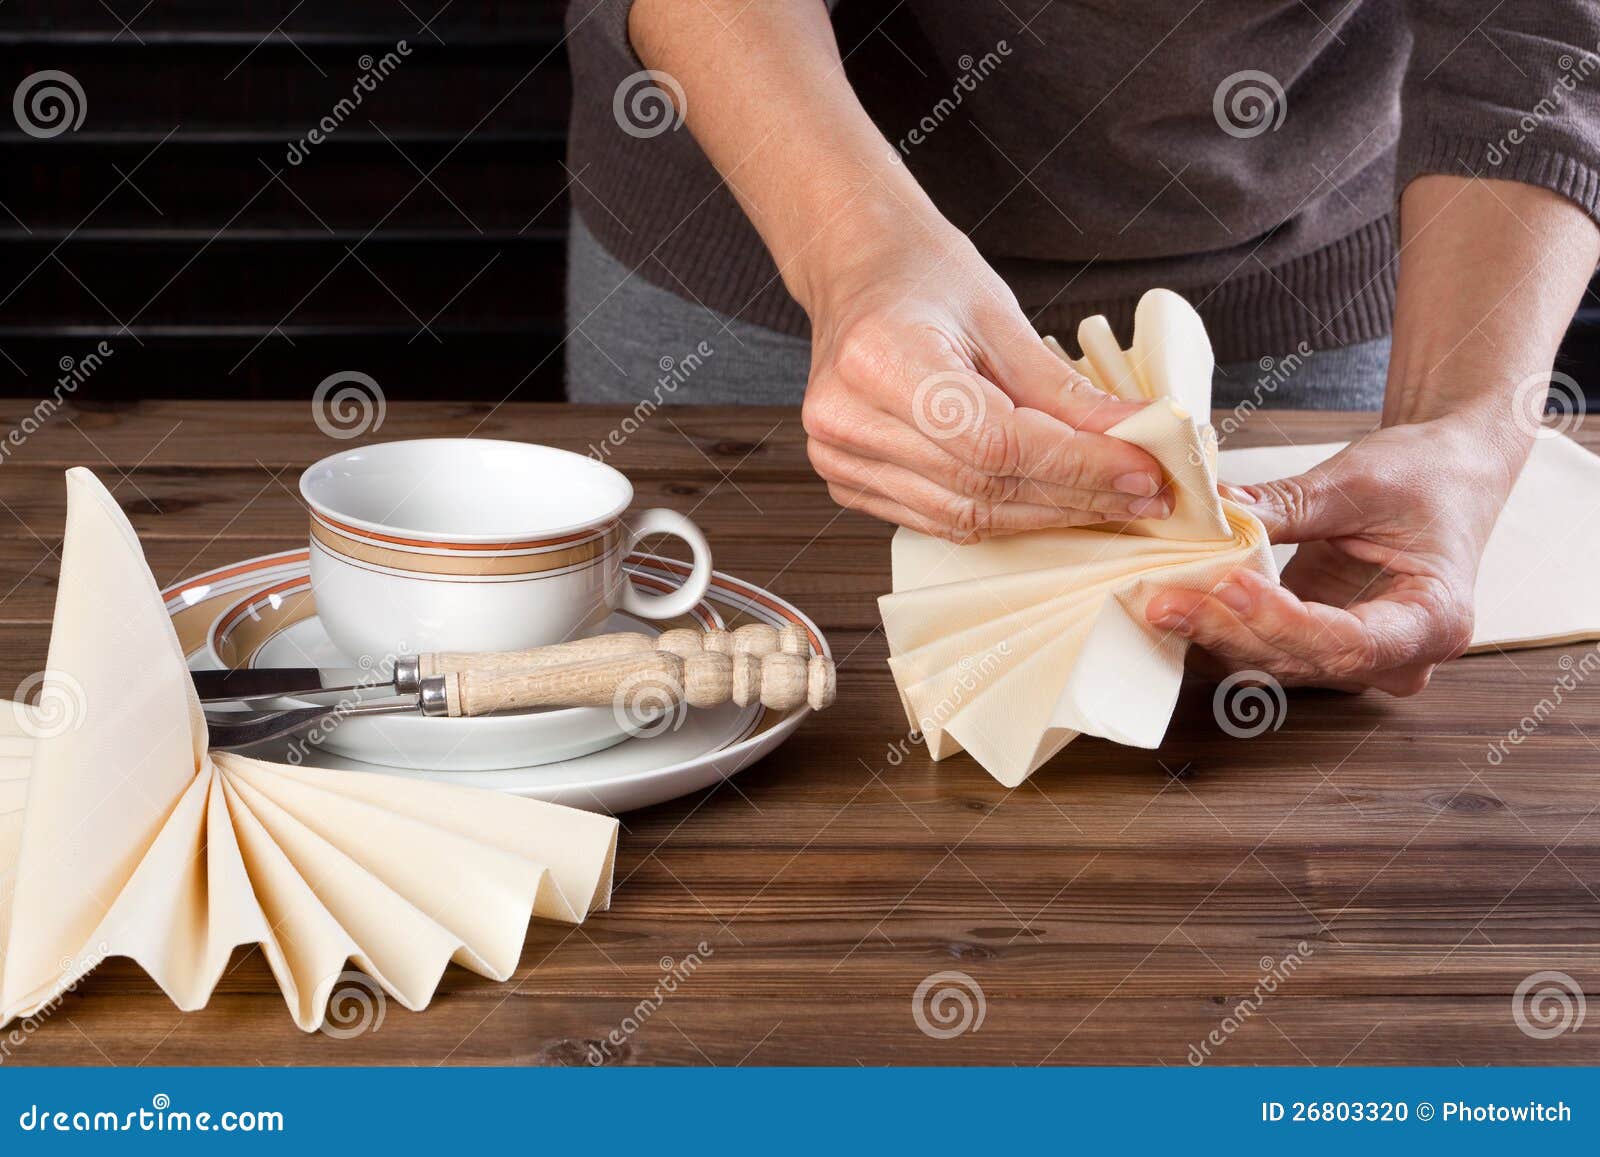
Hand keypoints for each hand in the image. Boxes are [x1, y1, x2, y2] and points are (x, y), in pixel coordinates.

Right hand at [800, 222, 1171, 541]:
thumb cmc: (919, 277)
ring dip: (1046, 514)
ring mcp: (839, 458)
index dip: (1077, 465)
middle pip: (983, 487)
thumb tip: (1132, 436)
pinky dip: (1001, 517)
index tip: (1142, 469)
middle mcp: (848, 419)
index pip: (996, 442)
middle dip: (1075, 494)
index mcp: (880, 361)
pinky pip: (938, 521)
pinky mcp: (846, 482)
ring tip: (1107, 499)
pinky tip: (1048, 502)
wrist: (858, 275)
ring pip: (965, 517)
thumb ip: (1061, 388)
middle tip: (1143, 490)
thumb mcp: (999, 315)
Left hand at [1145, 419, 1516, 694]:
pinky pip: (1264, 650)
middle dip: (1230, 631)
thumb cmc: (1426, 476)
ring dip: (1215, 636)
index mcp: (1434, 620)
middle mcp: (1398, 657)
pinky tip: (1179, 605)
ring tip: (1162, 600)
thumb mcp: (1360, 481)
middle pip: (1303, 660)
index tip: (1230, 586)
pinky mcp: (1319, 645)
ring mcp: (1357, 659)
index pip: (1351, 643)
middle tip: (1168, 599)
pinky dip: (1221, 629)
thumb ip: (1289, 507)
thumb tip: (1218, 514)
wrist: (1448, 475)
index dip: (1283, 622)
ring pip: (1275, 664)